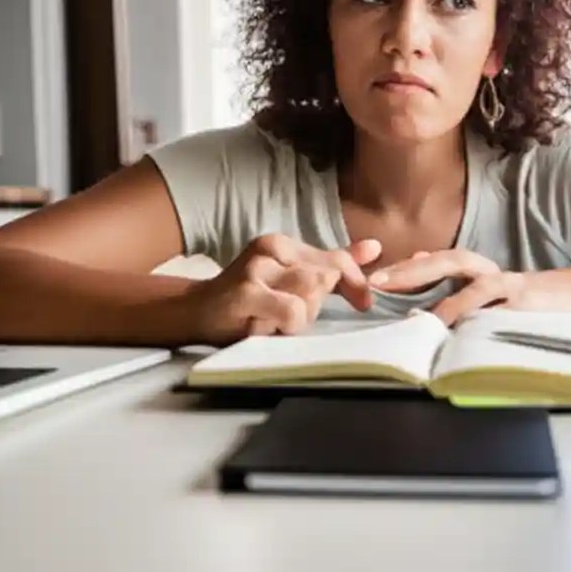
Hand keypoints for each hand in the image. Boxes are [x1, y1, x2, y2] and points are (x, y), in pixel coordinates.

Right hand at [187, 234, 380, 343]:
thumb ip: (331, 264)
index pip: (336, 260)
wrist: (196, 313)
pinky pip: (293, 311)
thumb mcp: (290, 279)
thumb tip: (373, 248)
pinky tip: (267, 326)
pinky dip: (287, 326)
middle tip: (289, 317)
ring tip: (275, 321)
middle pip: (325, 280)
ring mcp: (256, 269)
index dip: (355, 283)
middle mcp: (269, 249)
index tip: (364, 303)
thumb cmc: (248, 301)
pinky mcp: (246, 292)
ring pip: (311, 294)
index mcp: (283, 244)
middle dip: (316, 306)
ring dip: (300, 318)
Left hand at [369, 248, 570, 324]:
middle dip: (411, 269)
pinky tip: (449, 323)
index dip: (409, 268)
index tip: (378, 278)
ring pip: (469, 276)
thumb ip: (464, 297)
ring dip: (436, 284)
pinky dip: (469, 311)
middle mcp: (493, 274)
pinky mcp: (525, 304)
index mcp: (483, 274)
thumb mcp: (497, 303)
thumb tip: (425, 298)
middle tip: (377, 281)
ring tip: (407, 300)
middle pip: (448, 261)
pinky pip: (493, 305)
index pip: (442, 262)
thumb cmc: (536, 308)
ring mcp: (510, 286)